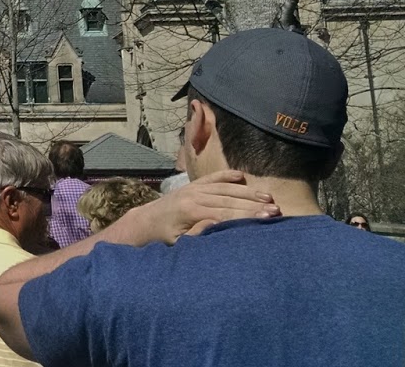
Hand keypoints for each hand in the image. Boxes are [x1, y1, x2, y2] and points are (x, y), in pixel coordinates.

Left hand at [116, 170, 278, 243]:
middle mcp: (193, 195)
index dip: (248, 215)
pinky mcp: (192, 185)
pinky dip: (227, 176)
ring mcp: (193, 188)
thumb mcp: (178, 243)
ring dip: (247, 192)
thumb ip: (197, 234)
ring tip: (268, 197)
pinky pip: (213, 178)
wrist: (144, 223)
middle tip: (276, 209)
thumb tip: (217, 224)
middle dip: (254, 204)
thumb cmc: (163, 239)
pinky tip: (242, 176)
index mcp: (191, 211)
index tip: (268, 218)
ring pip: (225, 188)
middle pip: (229, 199)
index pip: (226, 213)